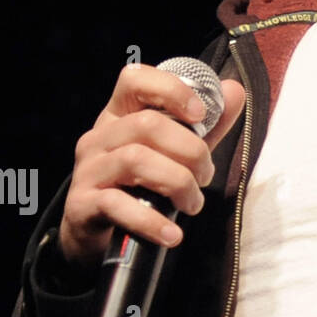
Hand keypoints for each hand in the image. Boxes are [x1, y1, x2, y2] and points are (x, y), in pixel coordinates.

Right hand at [58, 63, 246, 269]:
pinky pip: (118, 206)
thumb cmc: (142, 185)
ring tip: (193, 203)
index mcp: (120, 115)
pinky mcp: (82, 205)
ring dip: (178, 183)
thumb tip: (234, 90)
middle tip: (206, 175)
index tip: (200, 114)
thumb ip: (206, 125)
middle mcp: (99, 137)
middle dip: (191, 151)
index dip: (170, 89)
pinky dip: (152, 221)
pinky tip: (172, 235)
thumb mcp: (177, 152)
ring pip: (136, 160)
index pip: (134, 79)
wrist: (101, 237)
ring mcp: (87, 170)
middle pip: (147, 125)